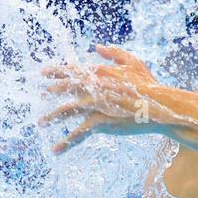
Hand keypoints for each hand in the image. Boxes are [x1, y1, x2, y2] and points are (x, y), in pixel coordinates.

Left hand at [38, 45, 162, 153]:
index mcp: (99, 72)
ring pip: (66, 111)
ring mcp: (93, 105)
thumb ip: (114, 52)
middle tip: (40, 93)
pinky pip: (78, 134)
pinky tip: (55, 150)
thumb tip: (97, 47)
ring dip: (51, 117)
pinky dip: (66, 142)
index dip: (57, 71)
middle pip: (65, 88)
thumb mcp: (133, 62)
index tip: (43, 72)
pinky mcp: (98, 122)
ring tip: (40, 123)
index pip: (72, 70)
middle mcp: (92, 87)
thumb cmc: (148, 84)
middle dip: (51, 90)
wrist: (157, 105)